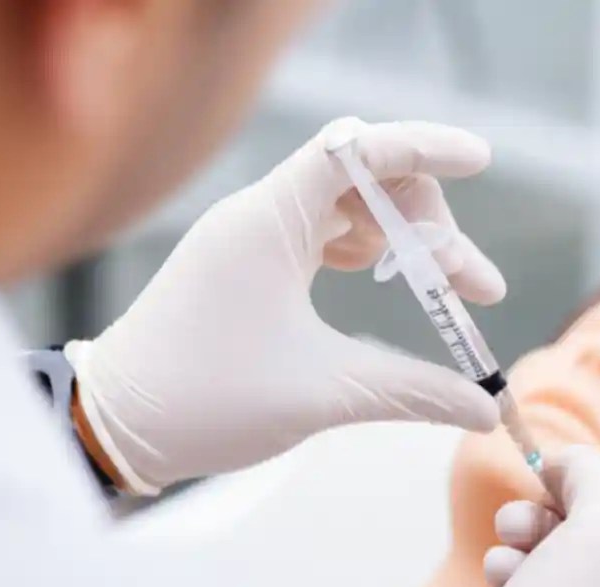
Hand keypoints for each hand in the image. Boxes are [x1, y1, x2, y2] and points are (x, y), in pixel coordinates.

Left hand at [66, 118, 505, 493]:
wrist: (114, 425)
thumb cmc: (204, 401)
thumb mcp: (323, 394)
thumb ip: (413, 392)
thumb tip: (485, 407)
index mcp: (268, 222)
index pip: (357, 149)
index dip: (423, 147)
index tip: (480, 159)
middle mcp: (259, 215)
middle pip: (367, 180)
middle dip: (430, 223)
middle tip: (475, 287)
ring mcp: (251, 238)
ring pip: (349, 210)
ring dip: (404, 240)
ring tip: (450, 290)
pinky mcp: (247, 265)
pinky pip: (321, 235)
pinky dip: (367, 252)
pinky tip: (393, 281)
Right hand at [434, 446, 599, 586]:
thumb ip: (598, 481)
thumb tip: (573, 461)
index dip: (581, 482)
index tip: (544, 475)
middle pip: (581, 528)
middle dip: (543, 510)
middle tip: (516, 520)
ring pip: (546, 554)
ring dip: (519, 537)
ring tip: (504, 550)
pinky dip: (505, 570)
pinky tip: (495, 577)